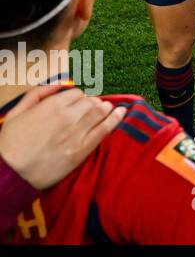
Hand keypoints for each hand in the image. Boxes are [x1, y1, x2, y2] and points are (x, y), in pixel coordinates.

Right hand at [0, 87, 125, 188]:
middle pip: (91, 102)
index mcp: (52, 106)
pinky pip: (105, 130)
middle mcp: (68, 116)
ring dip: (105, 108)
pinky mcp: (83, 150)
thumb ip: (38, 93)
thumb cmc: (10, 144)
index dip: (78, 98)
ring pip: (100, 112)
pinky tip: (122, 113)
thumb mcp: (17, 112)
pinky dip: (116, 119)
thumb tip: (59, 82)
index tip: (77, 103)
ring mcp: (77, 133)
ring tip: (108, 109)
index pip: (77, 93)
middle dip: (92, 103)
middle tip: (92, 108)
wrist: (10, 174)